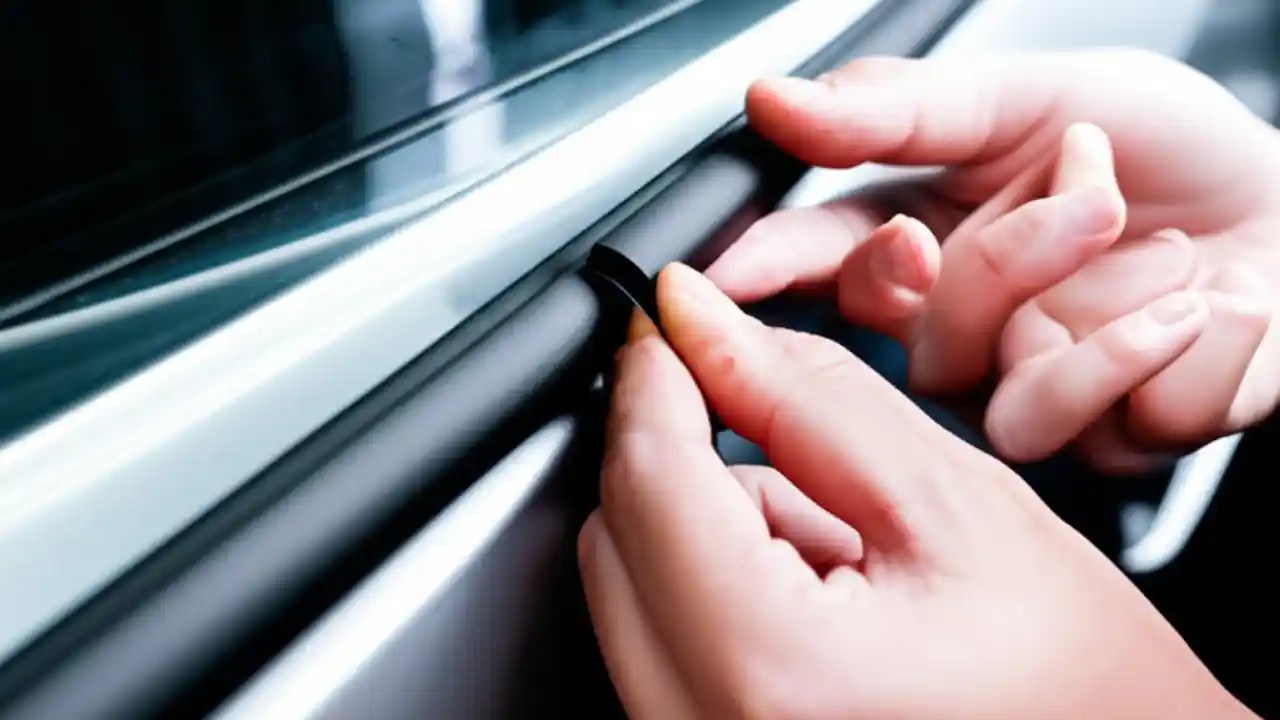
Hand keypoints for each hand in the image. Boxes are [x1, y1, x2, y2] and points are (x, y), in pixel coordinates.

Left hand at [579, 264, 1253, 718]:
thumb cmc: (1089, 689)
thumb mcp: (955, 506)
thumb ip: (809, 400)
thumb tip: (701, 323)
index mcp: (772, 670)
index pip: (649, 477)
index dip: (655, 371)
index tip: (674, 315)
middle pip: (620, 533)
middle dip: (685, 447)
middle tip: (778, 413)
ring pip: (632, 581)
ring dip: (712, 523)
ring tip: (847, 546)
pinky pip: (661, 636)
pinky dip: (720, 583)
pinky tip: (820, 593)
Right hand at [708, 51, 1279, 471]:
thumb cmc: (1164, 148)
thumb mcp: (1027, 95)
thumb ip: (897, 108)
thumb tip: (777, 102)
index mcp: (925, 236)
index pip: (819, 264)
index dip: (767, 273)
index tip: (723, 277)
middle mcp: (965, 327)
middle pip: (916, 342)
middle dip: (998, 271)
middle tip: (1084, 199)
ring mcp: (1034, 388)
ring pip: (1004, 409)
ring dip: (1103, 325)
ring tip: (1174, 253)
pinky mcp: (1116, 439)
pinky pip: (1113, 429)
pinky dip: (1182, 355)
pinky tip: (1213, 308)